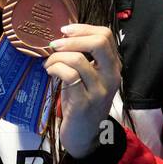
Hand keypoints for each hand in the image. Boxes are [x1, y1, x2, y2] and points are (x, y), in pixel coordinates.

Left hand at [43, 23, 121, 157]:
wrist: (85, 135)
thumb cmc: (83, 102)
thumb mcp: (88, 77)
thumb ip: (84, 58)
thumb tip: (63, 35)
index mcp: (113, 66)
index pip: (106, 35)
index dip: (83, 28)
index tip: (64, 31)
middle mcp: (111, 76)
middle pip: (99, 42)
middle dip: (72, 39)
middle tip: (55, 45)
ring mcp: (99, 90)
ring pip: (78, 59)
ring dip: (56, 57)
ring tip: (49, 64)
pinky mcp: (84, 102)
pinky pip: (68, 75)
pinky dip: (54, 68)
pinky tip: (49, 72)